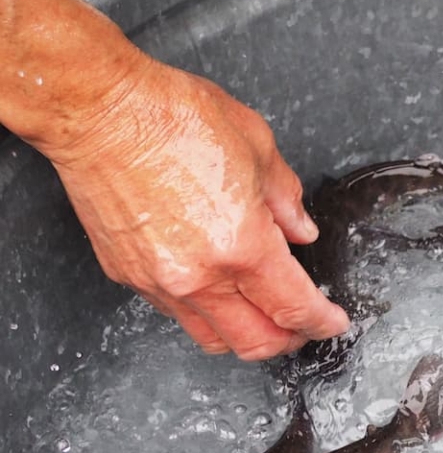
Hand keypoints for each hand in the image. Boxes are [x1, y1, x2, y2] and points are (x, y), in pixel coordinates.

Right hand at [44, 57, 348, 359]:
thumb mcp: (257, 146)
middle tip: (304, 325)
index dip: (323, 323)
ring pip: (212, 338)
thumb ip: (286, 199)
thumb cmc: (170, 118)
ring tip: (262, 315)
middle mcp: (200, 276)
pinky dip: (204, 312)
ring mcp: (160, 281)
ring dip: (245, 334)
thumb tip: (300, 231)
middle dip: (289, 339)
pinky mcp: (128, 275)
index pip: (295, 309)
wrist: (97, 110)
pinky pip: (175, 313)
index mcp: (243, 246)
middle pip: (256, 343)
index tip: (334, 322)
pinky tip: (217, 290)